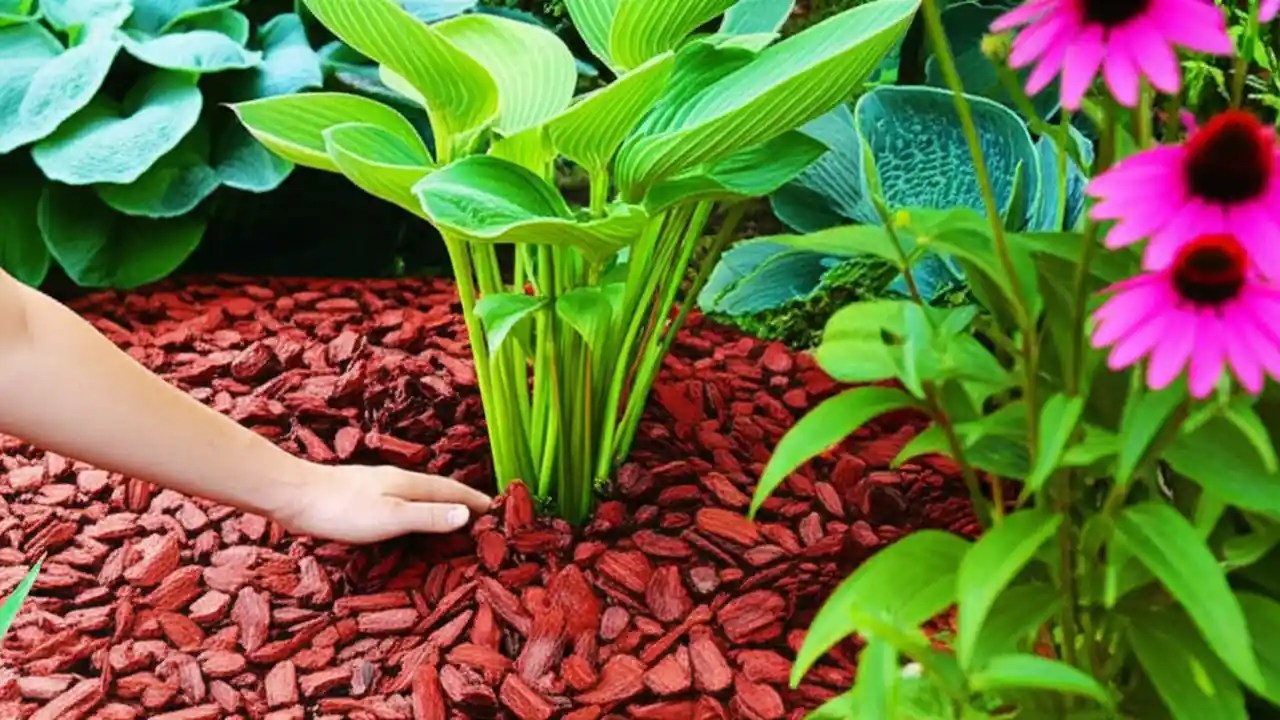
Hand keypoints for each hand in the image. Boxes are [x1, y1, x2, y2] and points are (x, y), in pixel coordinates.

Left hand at [270, 462, 491, 543]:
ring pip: (418, 493)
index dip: (475, 500)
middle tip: (482, 514)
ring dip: (439, 503)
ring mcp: (376, 486)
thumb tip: (468, 514)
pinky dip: (416, 508)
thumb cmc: (342, 508)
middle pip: (438, 489)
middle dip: (461, 500)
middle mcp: (396, 479)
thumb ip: (429, 516)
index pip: (452, 491)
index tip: (497, 508)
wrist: (293, 496)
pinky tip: (406, 516)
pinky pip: (400, 500)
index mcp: (408, 484)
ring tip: (452, 515)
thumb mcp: (392, 517)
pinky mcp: (359, 496)